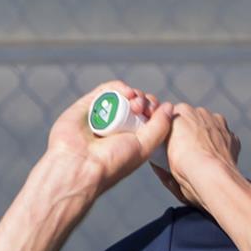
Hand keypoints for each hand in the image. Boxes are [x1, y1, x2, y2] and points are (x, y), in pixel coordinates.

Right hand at [44, 80, 172, 194]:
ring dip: (135, 95)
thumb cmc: (113, 162)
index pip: (149, 117)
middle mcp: (117, 126)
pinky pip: (106, 90)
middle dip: (145, 102)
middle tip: (143, 109)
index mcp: (132, 138)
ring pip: (124, 95)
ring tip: (135, 104)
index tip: (157, 113)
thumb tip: (170, 107)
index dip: (156, 111)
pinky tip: (127, 93)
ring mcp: (102, 114)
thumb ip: (160, 127)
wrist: (80, 164)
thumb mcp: (144, 147)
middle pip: (137, 104)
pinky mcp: (88, 105)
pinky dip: (118, 87)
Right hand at [153, 104, 242, 209]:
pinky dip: (220, 147)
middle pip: (193, 120)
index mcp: (181, 111)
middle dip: (191, 131)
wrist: (211, 176)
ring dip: (207, 137)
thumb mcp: (164, 155)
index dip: (172, 130)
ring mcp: (219, 124)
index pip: (173, 116)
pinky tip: (215, 160)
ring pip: (210, 127)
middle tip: (186, 151)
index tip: (170, 143)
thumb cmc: (185, 166)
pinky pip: (224, 139)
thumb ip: (164, 148)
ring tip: (202, 157)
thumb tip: (163, 156)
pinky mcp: (232, 137)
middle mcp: (202, 112)